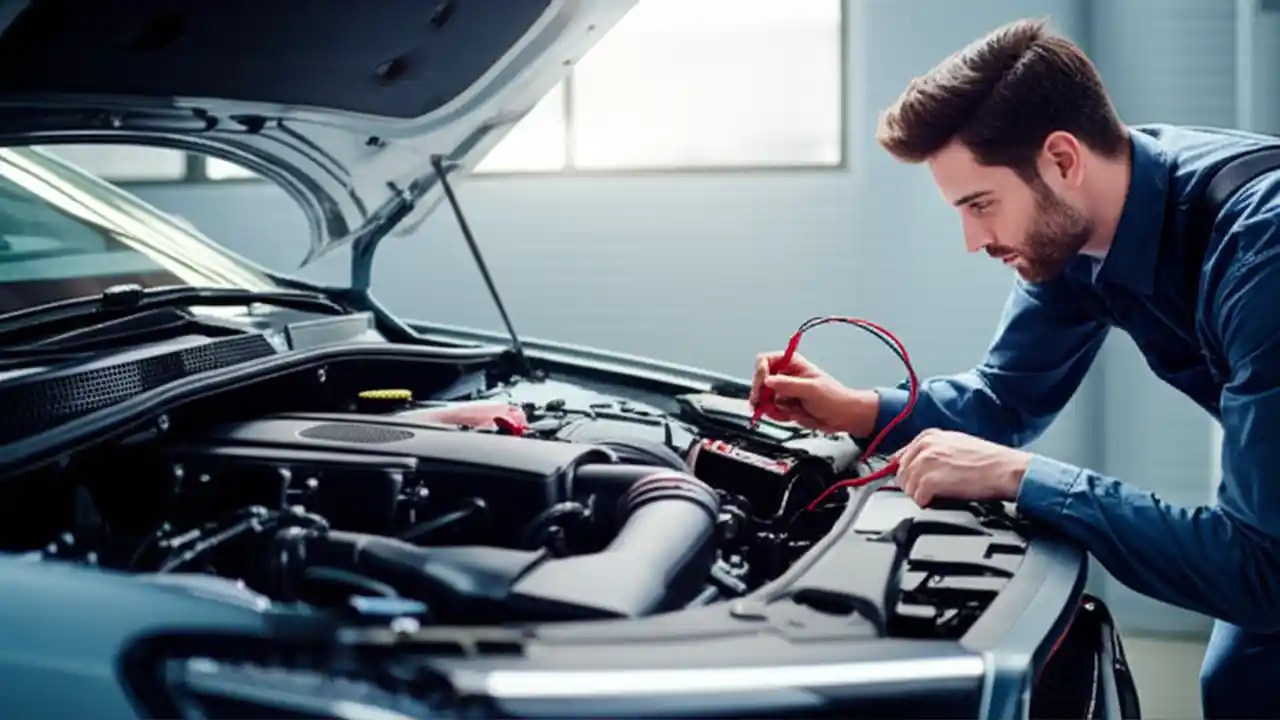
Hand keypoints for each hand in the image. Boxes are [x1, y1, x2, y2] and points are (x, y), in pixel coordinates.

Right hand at [748, 351, 869, 433]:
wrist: (844, 417)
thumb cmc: (835, 398)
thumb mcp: (812, 389)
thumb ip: (789, 385)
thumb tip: (768, 381)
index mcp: (793, 364)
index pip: (766, 361)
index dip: (761, 372)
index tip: (762, 386)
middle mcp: (786, 376)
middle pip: (760, 381)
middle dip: (762, 395)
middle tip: (763, 406)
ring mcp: (785, 392)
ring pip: (764, 399)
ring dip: (772, 408)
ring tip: (788, 413)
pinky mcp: (785, 406)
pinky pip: (772, 411)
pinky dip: (778, 416)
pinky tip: (791, 417)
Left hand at [893, 428, 1029, 506]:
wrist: (1006, 470)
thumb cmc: (989, 460)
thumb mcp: (956, 445)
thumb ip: (935, 450)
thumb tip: (918, 465)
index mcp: (930, 436)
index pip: (902, 456)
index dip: (909, 472)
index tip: (913, 481)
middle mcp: (925, 446)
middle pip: (902, 473)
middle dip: (913, 485)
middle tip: (930, 493)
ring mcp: (926, 463)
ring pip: (908, 487)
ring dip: (920, 496)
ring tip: (939, 497)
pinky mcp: (931, 481)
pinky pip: (918, 498)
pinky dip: (927, 503)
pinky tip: (941, 501)